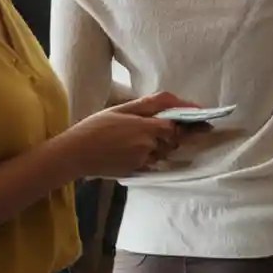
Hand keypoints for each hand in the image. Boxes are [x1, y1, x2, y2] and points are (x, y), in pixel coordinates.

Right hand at [58, 92, 206, 178]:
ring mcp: (141, 160)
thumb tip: (171, 102)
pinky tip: (135, 149)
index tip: (198, 120)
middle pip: (172, 141)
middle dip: (174, 134)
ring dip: (163, 145)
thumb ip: (148, 105)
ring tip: (145, 136)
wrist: (74, 154)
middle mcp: (146, 145)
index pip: (174, 127)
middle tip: (171, 127)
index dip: (184, 123)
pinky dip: (151, 155)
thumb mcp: (120, 109)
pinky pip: (151, 162)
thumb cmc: (95, 127)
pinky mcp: (135, 170)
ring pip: (163, 152)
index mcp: (144, 127)